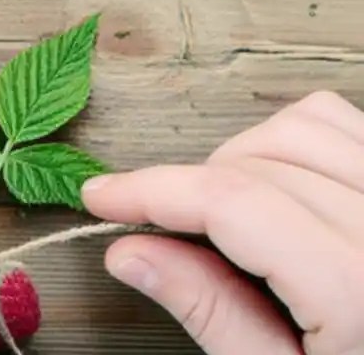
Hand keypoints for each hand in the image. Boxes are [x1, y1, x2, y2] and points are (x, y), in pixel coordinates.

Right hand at [83, 91, 363, 354]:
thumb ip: (211, 314)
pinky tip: (278, 185)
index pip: (232, 202)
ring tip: (225, 210)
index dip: (152, 191)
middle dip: (192, 185)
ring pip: (303, 126)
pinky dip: (297, 139)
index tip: (101, 197)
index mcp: (360, 288)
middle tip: (166, 233)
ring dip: (243, 154)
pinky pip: (345, 124)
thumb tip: (129, 253)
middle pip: (257, 160)